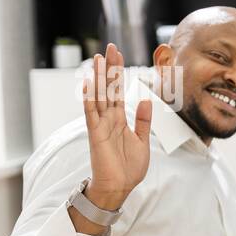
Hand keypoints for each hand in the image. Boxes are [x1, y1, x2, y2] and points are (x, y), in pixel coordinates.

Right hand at [81, 43, 150, 209]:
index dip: (118, 73)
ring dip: (98, 78)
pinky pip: (91, 113)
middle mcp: (108, 119)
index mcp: (120, 119)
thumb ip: (143, 121)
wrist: (119, 187)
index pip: (118, 91)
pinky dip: (89, 99)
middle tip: (110, 48)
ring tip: (98, 59)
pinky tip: (88, 84)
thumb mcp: (142, 141)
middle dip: (109, 68)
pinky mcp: (95, 135)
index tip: (118, 55)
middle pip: (108, 88)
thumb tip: (146, 101)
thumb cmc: (128, 167)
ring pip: (99, 96)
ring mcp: (101, 125)